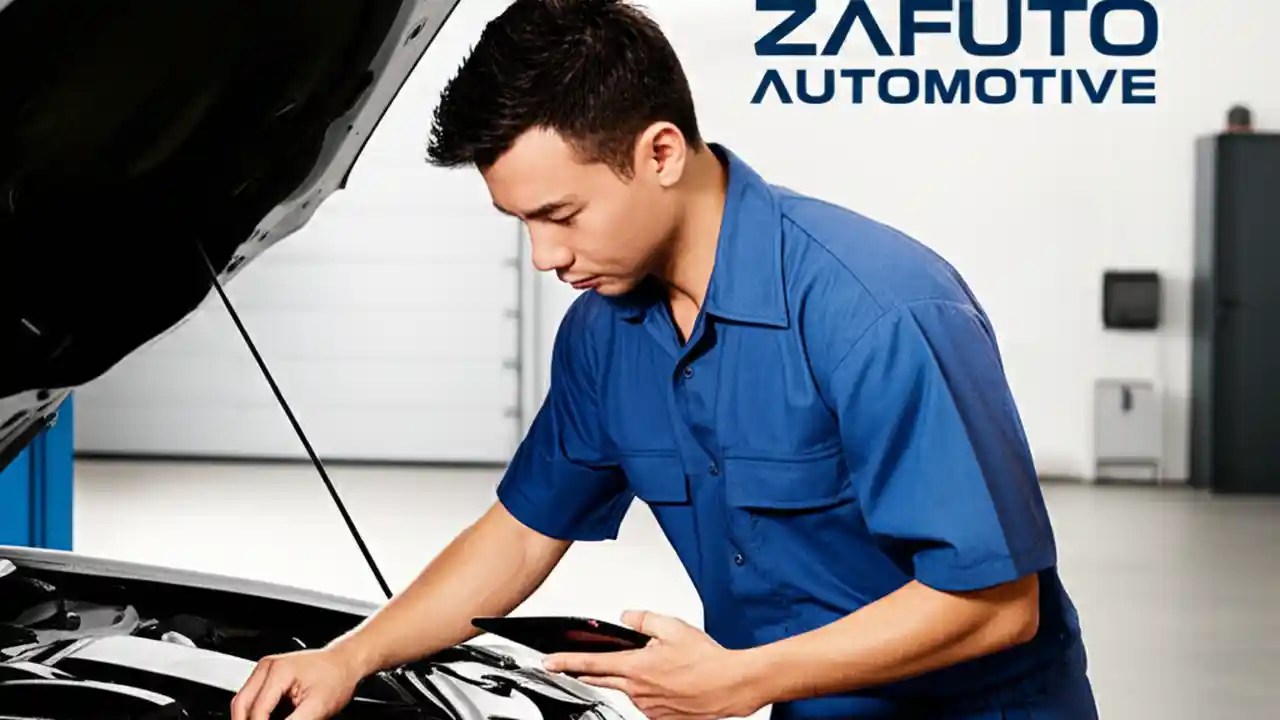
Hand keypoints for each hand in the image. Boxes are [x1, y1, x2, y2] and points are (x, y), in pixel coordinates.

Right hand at [230, 647, 364, 719]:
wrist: (345, 663)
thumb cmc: (337, 677)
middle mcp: (267, 668)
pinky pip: (252, 701)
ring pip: (243, 704)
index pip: (257, 711)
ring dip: (252, 718)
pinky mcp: (267, 678)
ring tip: (276, 719)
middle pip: (241, 706)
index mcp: (277, 671)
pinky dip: (258, 715)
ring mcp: (265, 671)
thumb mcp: (317, 708)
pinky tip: (271, 718)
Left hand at [543, 611, 764, 719]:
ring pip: (628, 689)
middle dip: (589, 671)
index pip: (591, 663)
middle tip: (578, 666)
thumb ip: (643, 619)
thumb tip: (627, 617)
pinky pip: (646, 702)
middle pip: (604, 679)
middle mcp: (638, 691)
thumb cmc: (707, 660)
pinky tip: (669, 682)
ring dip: (633, 678)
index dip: (566, 662)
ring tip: (662, 667)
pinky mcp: (661, 718)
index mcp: (636, 667)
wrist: (730, 685)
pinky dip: (651, 691)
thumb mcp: (672, 626)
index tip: (550, 663)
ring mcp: (649, 707)